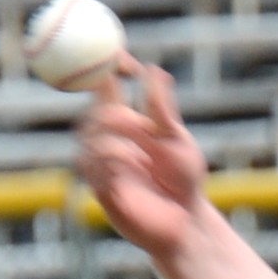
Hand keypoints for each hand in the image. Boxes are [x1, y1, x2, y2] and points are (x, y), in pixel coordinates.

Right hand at [74, 59, 209, 258]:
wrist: (187, 223)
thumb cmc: (185, 181)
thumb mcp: (176, 139)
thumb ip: (162, 108)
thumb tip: (155, 70)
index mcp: (127, 123)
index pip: (107, 89)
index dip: (107, 69)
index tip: (119, 55)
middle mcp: (110, 141)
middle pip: (94, 113)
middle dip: (107, 108)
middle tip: (122, 111)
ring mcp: (103, 166)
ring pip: (90, 139)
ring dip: (109, 136)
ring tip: (133, 146)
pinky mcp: (102, 191)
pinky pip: (94, 169)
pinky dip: (108, 162)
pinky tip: (126, 164)